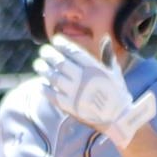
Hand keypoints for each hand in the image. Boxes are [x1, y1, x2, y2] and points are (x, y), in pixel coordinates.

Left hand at [33, 36, 155, 147]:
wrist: (119, 119)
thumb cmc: (117, 93)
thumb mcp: (114, 72)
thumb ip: (107, 55)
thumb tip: (105, 38)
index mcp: (94, 68)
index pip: (73, 51)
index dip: (62, 44)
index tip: (55, 40)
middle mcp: (83, 79)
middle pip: (60, 62)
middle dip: (49, 55)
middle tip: (43, 51)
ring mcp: (75, 93)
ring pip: (53, 77)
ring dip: (43, 69)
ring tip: (38, 64)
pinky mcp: (70, 107)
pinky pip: (52, 95)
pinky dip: (45, 88)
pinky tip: (40, 84)